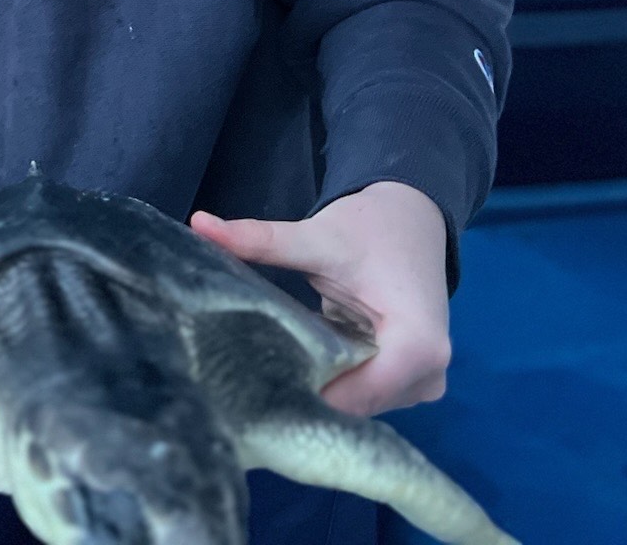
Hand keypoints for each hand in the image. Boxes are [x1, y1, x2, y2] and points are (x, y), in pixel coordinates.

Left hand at [190, 180, 451, 416]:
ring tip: (260, 377)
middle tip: (242, 382)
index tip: (249, 390)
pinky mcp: (408, 382)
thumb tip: (198, 224)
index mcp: (418, 345)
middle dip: (304, 395)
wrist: (412, 220)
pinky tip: (292, 369)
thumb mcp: (316, 236)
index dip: (303, 396)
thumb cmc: (371, 229)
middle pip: (354, 407)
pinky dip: (331, 383)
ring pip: (356, 406)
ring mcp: (421, 383)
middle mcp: (427, 375)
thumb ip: (262, 239)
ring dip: (317, 391)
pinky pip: (362, 396)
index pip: (353, 397)